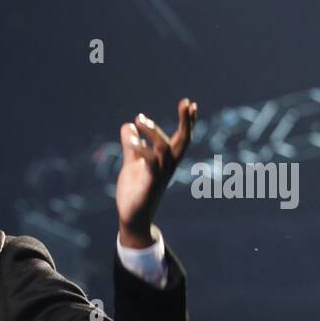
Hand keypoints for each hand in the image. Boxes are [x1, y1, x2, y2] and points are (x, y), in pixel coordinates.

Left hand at [116, 98, 197, 247]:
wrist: (131, 217)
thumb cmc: (135, 192)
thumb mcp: (131, 164)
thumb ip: (131, 145)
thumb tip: (128, 124)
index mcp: (166, 161)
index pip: (180, 138)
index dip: (187, 122)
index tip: (190, 103)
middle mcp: (168, 166)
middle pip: (183, 141)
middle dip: (187, 122)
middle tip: (186, 102)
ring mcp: (161, 175)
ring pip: (165, 148)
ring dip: (154, 132)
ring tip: (139, 118)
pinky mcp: (150, 184)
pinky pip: (150, 163)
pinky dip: (141, 150)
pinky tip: (131, 140)